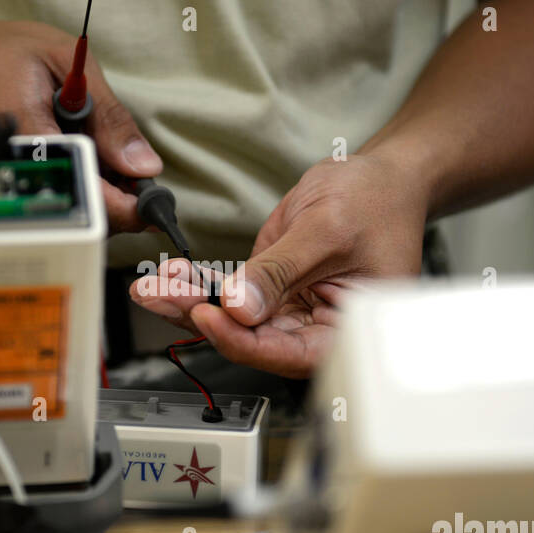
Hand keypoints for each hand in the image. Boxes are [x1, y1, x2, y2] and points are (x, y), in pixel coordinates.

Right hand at [0, 17, 161, 232]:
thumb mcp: (64, 59)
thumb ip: (108, 114)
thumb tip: (143, 165)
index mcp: (24, 131)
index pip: (81, 187)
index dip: (122, 205)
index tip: (150, 205)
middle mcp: (4, 168)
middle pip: (72, 213)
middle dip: (112, 205)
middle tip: (133, 182)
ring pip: (57, 216)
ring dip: (90, 199)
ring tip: (100, 163)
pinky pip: (39, 207)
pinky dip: (66, 193)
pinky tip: (73, 167)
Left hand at [129, 153, 429, 376]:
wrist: (380, 178)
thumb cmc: (376, 202)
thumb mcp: (326, 230)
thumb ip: (281, 271)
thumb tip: (240, 308)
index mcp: (346, 332)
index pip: (290, 354)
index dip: (243, 341)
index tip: (208, 316)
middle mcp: (318, 330)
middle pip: (253, 340)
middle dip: (201, 317)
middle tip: (160, 296)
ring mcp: (292, 311)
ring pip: (235, 320)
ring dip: (190, 302)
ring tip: (153, 286)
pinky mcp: (273, 290)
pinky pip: (233, 296)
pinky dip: (200, 285)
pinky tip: (171, 276)